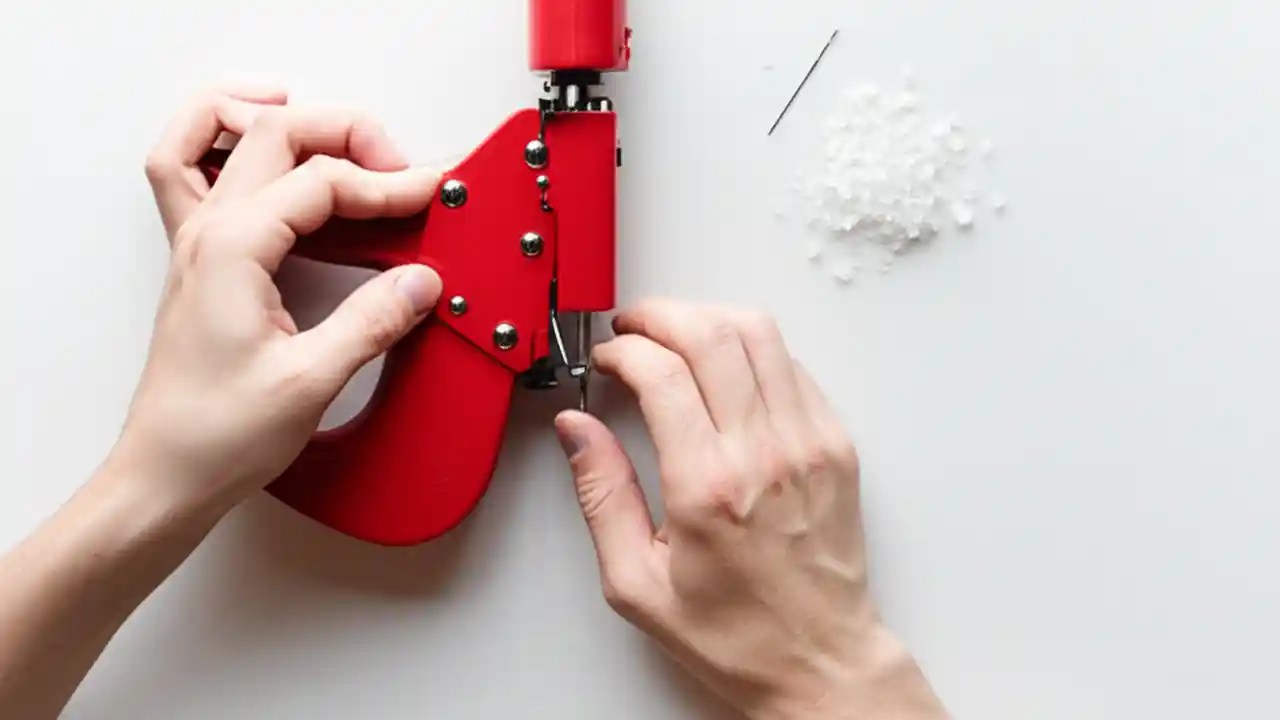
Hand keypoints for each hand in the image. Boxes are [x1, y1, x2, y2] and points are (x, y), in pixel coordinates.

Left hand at [114, 84, 442, 518]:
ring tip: (337, 136)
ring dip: (284, 121)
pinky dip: (224, 144)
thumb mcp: (311, 380)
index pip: (320, 181)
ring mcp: (198, 243)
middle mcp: (208, 233)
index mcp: (233, 249)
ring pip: (229, 137)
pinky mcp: (203, 263)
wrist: (167, 474)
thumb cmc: (217, 434)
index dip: (384, 184)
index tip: (428, 197)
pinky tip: (263, 154)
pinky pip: (193, 171)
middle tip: (399, 168)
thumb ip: (372, 321)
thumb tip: (421, 282)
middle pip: (276, 134)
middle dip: (347, 134)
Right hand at [556, 301, 945, 718]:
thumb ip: (601, 495)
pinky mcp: (836, 443)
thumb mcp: (636, 583)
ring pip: (759, 333)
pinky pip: (793, 365)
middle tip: (634, 330)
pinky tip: (727, 370)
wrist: (820, 660)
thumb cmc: (735, 634)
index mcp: (707, 487)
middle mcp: (764, 453)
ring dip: (708, 319)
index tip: (606, 360)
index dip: (623, 350)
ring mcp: (808, 442)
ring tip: (677, 336)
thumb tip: (577, 430)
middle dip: (660, 315)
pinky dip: (753, 350)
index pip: (661, 372)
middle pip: (711, 333)